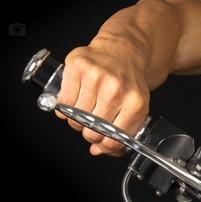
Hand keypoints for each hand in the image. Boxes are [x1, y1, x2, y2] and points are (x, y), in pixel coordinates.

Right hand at [56, 36, 149, 156]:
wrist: (124, 50)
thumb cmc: (129, 81)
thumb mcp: (135, 108)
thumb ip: (121, 133)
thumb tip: (97, 151)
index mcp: (135, 103)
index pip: (113, 139)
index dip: (104, 145)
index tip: (100, 143)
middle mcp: (116, 89)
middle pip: (92, 131)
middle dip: (89, 132)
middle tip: (91, 124)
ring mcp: (96, 77)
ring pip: (75, 117)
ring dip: (76, 119)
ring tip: (83, 109)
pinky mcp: (78, 67)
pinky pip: (63, 101)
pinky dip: (65, 106)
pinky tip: (73, 99)